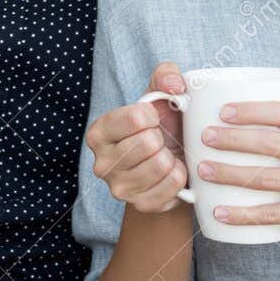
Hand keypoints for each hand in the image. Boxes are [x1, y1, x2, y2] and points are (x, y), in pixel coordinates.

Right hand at [85, 62, 191, 214]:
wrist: (170, 164)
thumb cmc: (162, 126)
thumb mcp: (161, 95)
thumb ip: (166, 75)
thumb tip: (175, 85)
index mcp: (99, 132)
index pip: (135, 118)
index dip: (153, 116)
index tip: (152, 121)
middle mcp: (101, 163)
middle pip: (148, 143)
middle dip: (163, 138)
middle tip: (160, 142)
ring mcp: (119, 188)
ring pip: (160, 165)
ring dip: (172, 157)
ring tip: (167, 156)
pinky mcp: (140, 205)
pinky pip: (172, 185)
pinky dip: (180, 176)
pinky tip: (172, 173)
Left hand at [197, 100, 279, 242]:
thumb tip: (244, 120)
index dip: (252, 110)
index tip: (224, 111)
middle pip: (270, 143)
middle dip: (232, 140)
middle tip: (204, 138)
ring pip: (266, 178)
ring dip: (229, 174)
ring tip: (203, 170)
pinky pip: (273, 214)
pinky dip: (244, 214)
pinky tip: (221, 212)